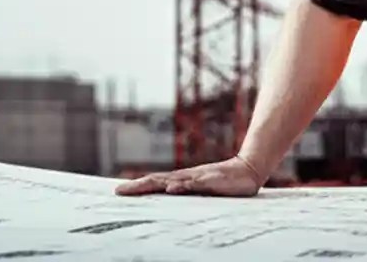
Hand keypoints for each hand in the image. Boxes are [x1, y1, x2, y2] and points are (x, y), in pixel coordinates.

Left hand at [113, 155, 265, 196]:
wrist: (248, 170)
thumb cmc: (224, 182)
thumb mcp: (203, 190)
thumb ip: (188, 192)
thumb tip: (169, 197)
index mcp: (182, 180)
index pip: (155, 182)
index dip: (137, 186)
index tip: (119, 191)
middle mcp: (185, 177)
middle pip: (156, 180)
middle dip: (136, 186)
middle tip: (118, 191)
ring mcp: (197, 178)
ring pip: (170, 180)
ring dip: (152, 184)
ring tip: (135, 188)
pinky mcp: (210, 181)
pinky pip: (193, 184)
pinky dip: (181, 186)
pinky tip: (170, 189)